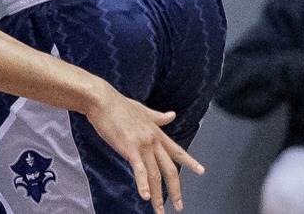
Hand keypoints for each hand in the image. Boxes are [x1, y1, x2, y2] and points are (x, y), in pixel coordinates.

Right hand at [82, 91, 203, 213]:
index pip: (177, 150)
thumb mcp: (143, 110)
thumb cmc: (118, 105)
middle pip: (169, 169)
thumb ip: (158, 116)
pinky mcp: (130, 149)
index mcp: (156, 132)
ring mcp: (143, 145)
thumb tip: (172, 115)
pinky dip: (143, 184)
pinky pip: (139, 170)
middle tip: (179, 205)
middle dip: (176, 190)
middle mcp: (153, 141)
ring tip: (160, 210)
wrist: (102, 100)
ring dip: (158, 195)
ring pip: (155, 175)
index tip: (201, 171)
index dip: (190, 161)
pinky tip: (145, 196)